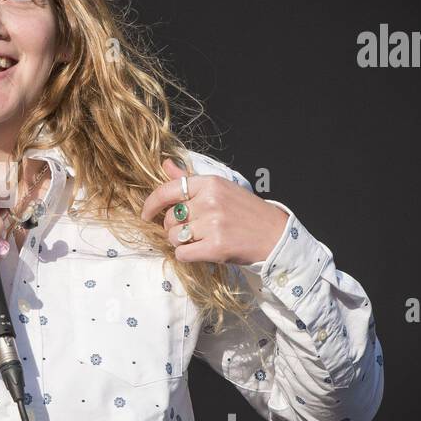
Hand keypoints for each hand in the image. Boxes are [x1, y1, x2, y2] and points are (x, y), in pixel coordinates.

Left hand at [139, 158, 288, 265]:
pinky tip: (202, 252)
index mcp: (210, 183)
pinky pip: (183, 254)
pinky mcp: (216, 247)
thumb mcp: (221, 189)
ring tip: (200, 241)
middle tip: (192, 232)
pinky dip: (188, 256)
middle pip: (169, 219)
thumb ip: (189, 180)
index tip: (146, 214)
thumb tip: (165, 164)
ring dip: (181, 243)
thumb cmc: (246, 213)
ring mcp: (213, 224)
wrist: (275, 236)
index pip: (167, 191)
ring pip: (174, 238)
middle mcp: (210, 201)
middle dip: (173, 228)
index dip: (151, 204)